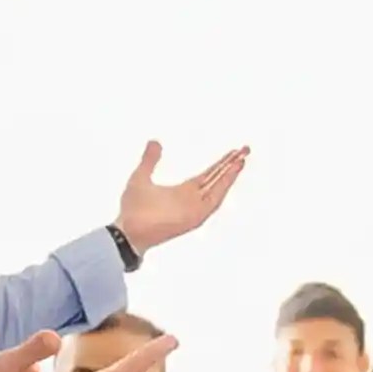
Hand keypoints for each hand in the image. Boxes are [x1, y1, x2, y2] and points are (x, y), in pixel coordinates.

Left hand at [114, 141, 248, 253]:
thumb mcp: (141, 176)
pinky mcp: (195, 216)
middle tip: (245, 149)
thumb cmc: (132, 210)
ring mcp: (195, 209)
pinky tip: (231, 173)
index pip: (208, 175)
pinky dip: (224, 186)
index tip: (233, 152)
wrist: (127, 229)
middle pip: (217, 180)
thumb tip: (154, 142)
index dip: (220, 163)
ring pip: (218, 189)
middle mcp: (192, 201)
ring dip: (230, 174)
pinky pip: (214, 200)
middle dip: (231, 165)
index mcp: (183, 192)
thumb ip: (149, 160)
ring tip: (241, 159)